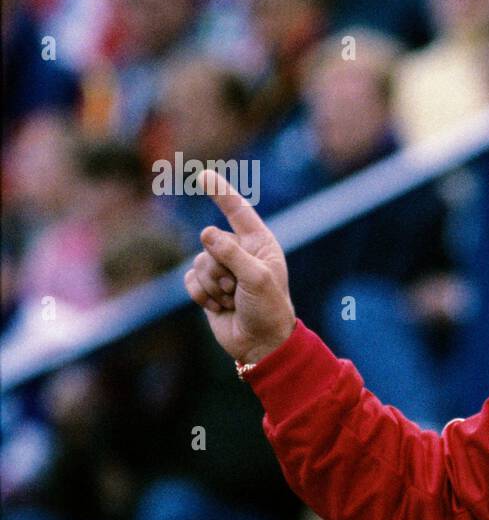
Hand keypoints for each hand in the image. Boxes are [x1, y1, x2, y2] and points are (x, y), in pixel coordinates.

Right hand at [183, 169, 295, 363]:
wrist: (260, 344)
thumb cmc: (268, 309)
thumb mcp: (257, 278)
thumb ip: (232, 253)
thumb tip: (205, 232)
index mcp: (260, 244)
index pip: (238, 212)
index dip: (221, 193)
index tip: (204, 175)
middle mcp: (240, 253)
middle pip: (210, 242)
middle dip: (220, 268)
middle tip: (238, 289)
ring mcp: (222, 270)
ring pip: (198, 263)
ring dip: (212, 286)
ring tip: (232, 300)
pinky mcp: (207, 288)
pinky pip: (190, 281)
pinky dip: (201, 295)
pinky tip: (219, 308)